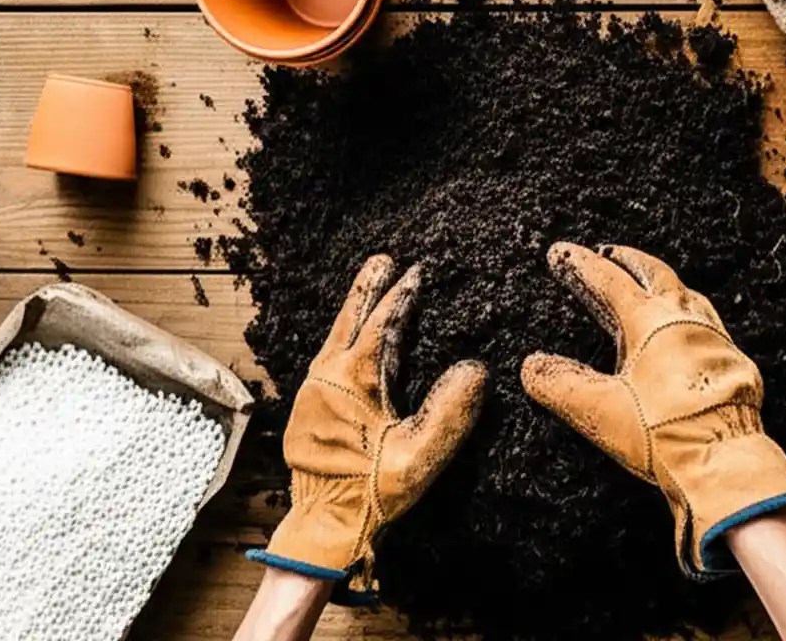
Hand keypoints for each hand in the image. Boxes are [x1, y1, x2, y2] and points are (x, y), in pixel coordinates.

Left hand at [247, 255, 486, 585]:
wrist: (324, 525)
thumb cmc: (372, 491)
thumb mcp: (419, 455)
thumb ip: (449, 411)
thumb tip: (475, 368)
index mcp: (353, 378)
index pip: (382, 322)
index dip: (403, 293)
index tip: (420, 271)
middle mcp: (326, 375)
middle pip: (349, 318)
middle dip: (367, 287)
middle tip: (383, 259)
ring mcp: (314, 390)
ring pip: (336, 336)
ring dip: (355, 311)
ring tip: (370, 289)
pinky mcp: (310, 407)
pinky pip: (330, 357)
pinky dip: (347, 337)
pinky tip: (358, 341)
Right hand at [521, 243, 785, 578]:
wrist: (724, 460)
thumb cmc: (663, 433)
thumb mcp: (600, 410)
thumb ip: (560, 386)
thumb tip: (531, 367)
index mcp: (651, 320)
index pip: (609, 281)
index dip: (581, 265)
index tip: (560, 252)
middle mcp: (686, 317)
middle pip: (654, 273)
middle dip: (627, 260)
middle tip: (607, 252)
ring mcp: (713, 336)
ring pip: (683, 293)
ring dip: (659, 282)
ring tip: (644, 283)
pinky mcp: (730, 359)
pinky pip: (704, 320)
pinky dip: (683, 310)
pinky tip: (681, 326)